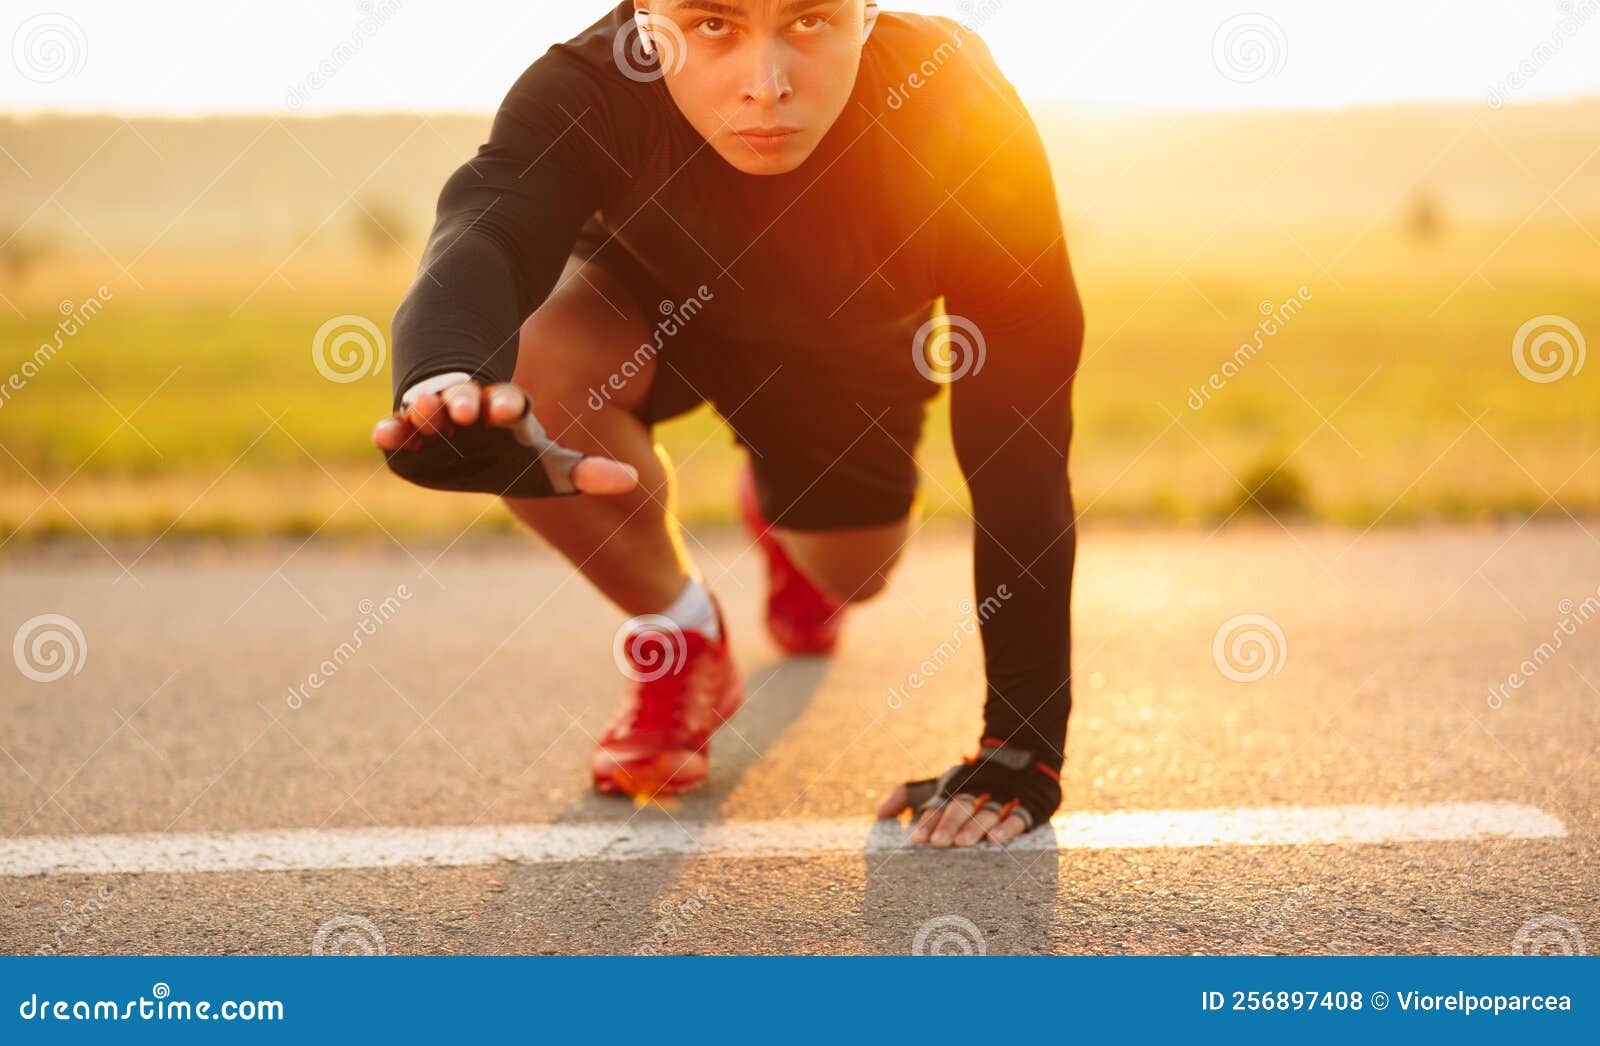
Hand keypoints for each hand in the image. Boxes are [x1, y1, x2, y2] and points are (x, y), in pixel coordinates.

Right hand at [371, 379, 637, 494]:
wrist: (475, 447)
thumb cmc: (517, 455)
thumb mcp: (552, 467)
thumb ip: (587, 472)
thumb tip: (632, 480)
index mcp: (505, 409)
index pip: (507, 402)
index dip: (506, 404)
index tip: (508, 407)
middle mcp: (469, 406)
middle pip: (467, 397)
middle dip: (466, 399)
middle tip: (467, 404)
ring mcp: (438, 418)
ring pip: (432, 407)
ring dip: (428, 408)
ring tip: (424, 411)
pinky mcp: (410, 436)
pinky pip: (397, 429)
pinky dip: (390, 430)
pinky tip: (384, 435)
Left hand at [876, 785, 1029, 847]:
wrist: (1017, 758)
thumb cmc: (966, 783)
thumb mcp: (937, 786)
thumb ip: (907, 796)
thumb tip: (878, 812)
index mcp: (953, 786)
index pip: (939, 804)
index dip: (929, 821)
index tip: (917, 839)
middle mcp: (976, 789)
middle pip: (961, 806)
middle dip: (950, 824)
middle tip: (940, 843)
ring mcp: (1002, 796)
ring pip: (987, 811)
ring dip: (975, 826)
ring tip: (963, 842)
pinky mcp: (1026, 804)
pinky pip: (1017, 815)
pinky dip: (1007, 827)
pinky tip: (996, 839)